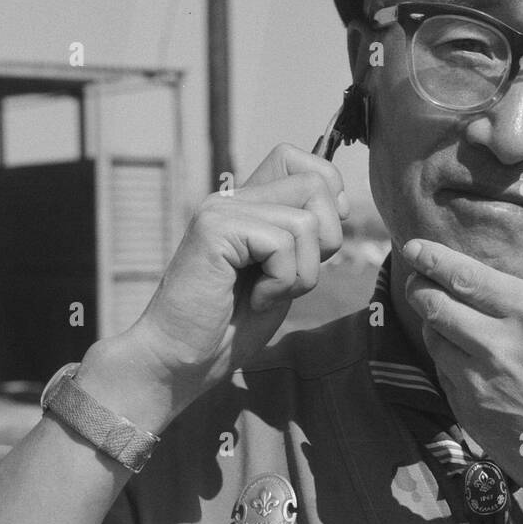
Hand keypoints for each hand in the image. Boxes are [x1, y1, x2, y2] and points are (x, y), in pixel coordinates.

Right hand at [105, 145, 348, 426]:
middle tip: (288, 280)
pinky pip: (282, 243)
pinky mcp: (215, 228)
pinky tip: (254, 301)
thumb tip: (344, 207)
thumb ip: (304, 240)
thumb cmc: (229, 329)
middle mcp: (234, 197)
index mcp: (249, 204)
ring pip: (305, 221)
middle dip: (325, 243)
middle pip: (317, 185)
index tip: (315, 247)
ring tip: (265, 295)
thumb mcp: (281, 277)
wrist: (178, 359)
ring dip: (301, 274)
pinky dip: (280, 283)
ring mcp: (222, 209)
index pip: (307, 164)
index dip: (330, 200)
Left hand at [403, 207, 522, 520]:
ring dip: (431, 323)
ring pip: (435, 341)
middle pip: (435, 305)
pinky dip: (445, 360)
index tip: (415, 249)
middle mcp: (497, 346)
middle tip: (416, 276)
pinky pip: (445, 377)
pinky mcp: (471, 416)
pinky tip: (456, 356)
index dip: (433, 259)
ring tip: (436, 312)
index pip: (465, 277)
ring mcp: (478, 384)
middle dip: (421, 286)